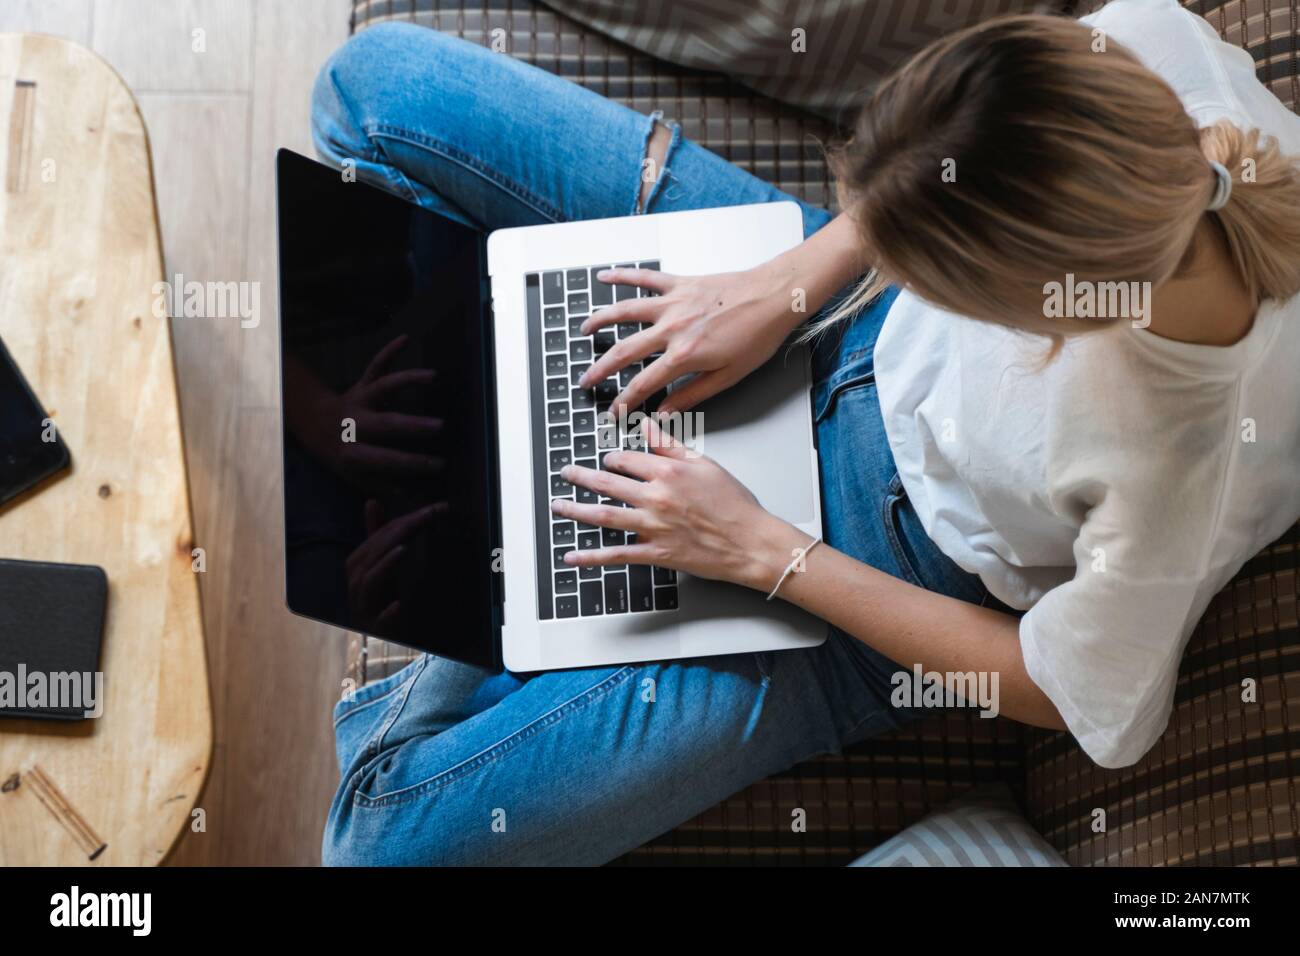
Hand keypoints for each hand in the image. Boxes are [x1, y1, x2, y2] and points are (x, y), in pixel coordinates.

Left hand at [320, 334, 444, 493]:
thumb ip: (381, 484)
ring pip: (383, 388)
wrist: (314, 427)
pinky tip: (405, 338)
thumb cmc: (341, 456)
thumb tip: (413, 492)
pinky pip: (375, 366)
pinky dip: (389, 351)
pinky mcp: (361, 386)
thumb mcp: (353, 477)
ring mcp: (359, 402)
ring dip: (407, 380)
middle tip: (440, 427)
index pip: (385, 459)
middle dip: (413, 425)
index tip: (438, 467)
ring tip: (433, 376)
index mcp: (352, 452)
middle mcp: (355, 425)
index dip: (411, 464)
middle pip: (387, 423)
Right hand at [345, 499, 442, 632]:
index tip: (436, 509)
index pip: (379, 536)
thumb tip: (372, 501)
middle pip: (372, 555)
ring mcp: (363, 608)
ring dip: (385, 566)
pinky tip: (399, 605)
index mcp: (356, 565)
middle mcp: (355, 584)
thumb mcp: (381, 563)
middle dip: (399, 533)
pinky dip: (387, 613)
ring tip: (403, 549)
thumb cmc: (380, 594)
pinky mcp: (375, 630)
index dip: (407, 520)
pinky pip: (378, 621)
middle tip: (426, 518)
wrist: (383, 632)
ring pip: (368, 583)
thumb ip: (377, 533)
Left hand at [549, 415, 810, 590]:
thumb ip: (671, 446)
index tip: (608, 461)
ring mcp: (653, 526)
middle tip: (566, 473)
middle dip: (582, 477)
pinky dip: (592, 558)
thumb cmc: (735, 505)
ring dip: (576, 510)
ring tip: (558, 505)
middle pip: (608, 484)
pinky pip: (617, 555)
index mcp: (668, 472)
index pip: (628, 460)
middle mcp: (656, 497)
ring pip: (605, 517)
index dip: (613, 459)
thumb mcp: (705, 465)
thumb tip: (648, 425)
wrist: (751, 541)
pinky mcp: (656, 553)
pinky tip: (572, 557)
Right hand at [576, 265, 802, 414]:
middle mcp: (672, 328)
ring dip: (600, 321)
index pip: (643, 384)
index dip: (624, 402)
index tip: (614, 412)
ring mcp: (673, 303)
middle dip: (600, 369)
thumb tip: (667, 411)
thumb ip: (693, 394)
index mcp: (684, 355)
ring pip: (624, 311)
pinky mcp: (680, 284)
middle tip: (586, 380)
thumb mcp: (728, 376)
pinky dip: (622, 275)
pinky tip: (605, 277)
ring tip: (584, 330)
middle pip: (624, 351)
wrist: (775, 297)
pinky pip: (644, 278)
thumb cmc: (758, 335)